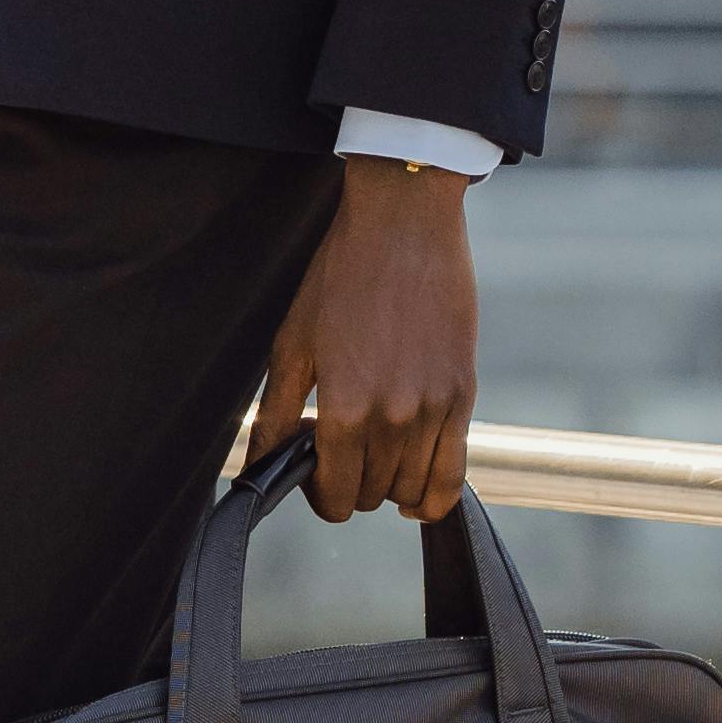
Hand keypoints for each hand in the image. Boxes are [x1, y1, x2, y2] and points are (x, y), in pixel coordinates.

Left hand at [252, 160, 478, 521]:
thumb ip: (276, 415)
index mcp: (345, 409)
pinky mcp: (463, 394)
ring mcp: (434, 409)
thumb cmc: (342, 275)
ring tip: (375, 451)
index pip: (334, 498)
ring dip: (388, 484)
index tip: (314, 469)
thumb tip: (258, 469)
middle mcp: (393, 419)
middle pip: (371, 496)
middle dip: (350, 482)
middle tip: (341, 445)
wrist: (404, 224)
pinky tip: (418, 492)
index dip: (318, 493)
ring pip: (411, 491)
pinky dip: (435, 494)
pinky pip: (455, 474)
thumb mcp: (292, 343)